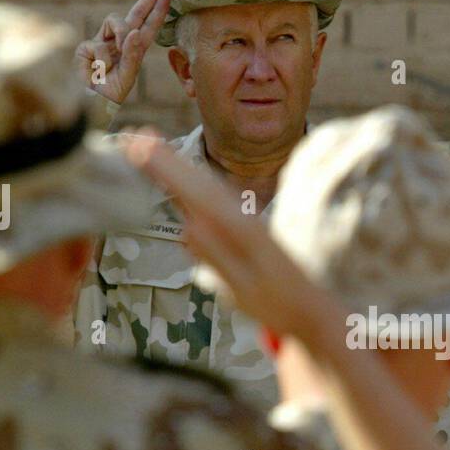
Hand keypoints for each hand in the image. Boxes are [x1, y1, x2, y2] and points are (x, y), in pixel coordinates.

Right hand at [75, 0, 171, 104]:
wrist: (90, 104)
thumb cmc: (111, 92)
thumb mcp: (128, 75)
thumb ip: (132, 54)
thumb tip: (133, 31)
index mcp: (133, 49)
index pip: (148, 26)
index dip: (157, 11)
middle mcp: (119, 42)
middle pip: (135, 15)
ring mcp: (102, 42)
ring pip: (116, 21)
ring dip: (121, 34)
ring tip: (119, 53)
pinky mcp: (85, 47)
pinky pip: (98, 44)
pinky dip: (102, 59)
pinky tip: (101, 70)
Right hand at [119, 130, 343, 343]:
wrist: (312, 309)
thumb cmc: (278, 304)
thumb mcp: (245, 290)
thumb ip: (218, 258)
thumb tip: (190, 226)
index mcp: (243, 232)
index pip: (199, 194)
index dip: (170, 171)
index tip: (143, 150)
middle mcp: (245, 220)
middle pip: (201, 184)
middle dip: (169, 162)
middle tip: (137, 140)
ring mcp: (246, 222)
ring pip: (209, 189)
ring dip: (180, 167)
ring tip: (150, 147)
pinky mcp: (246, 228)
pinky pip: (216, 201)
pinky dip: (195, 185)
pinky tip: (181, 177)